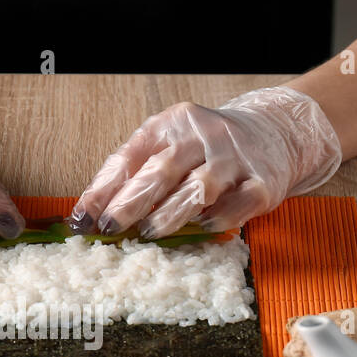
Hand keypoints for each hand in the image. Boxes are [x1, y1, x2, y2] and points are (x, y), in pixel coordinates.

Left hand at [70, 86, 341, 238]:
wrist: (274, 132)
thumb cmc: (206, 149)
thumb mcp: (169, 146)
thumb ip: (133, 174)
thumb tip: (88, 215)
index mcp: (172, 124)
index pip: (130, 156)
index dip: (103, 189)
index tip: (82, 219)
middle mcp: (203, 136)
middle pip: (162, 169)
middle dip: (131, 201)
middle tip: (110, 227)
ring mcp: (234, 159)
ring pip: (198, 188)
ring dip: (170, 213)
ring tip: (149, 232)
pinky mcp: (262, 182)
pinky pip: (237, 204)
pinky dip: (217, 218)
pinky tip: (201, 227)